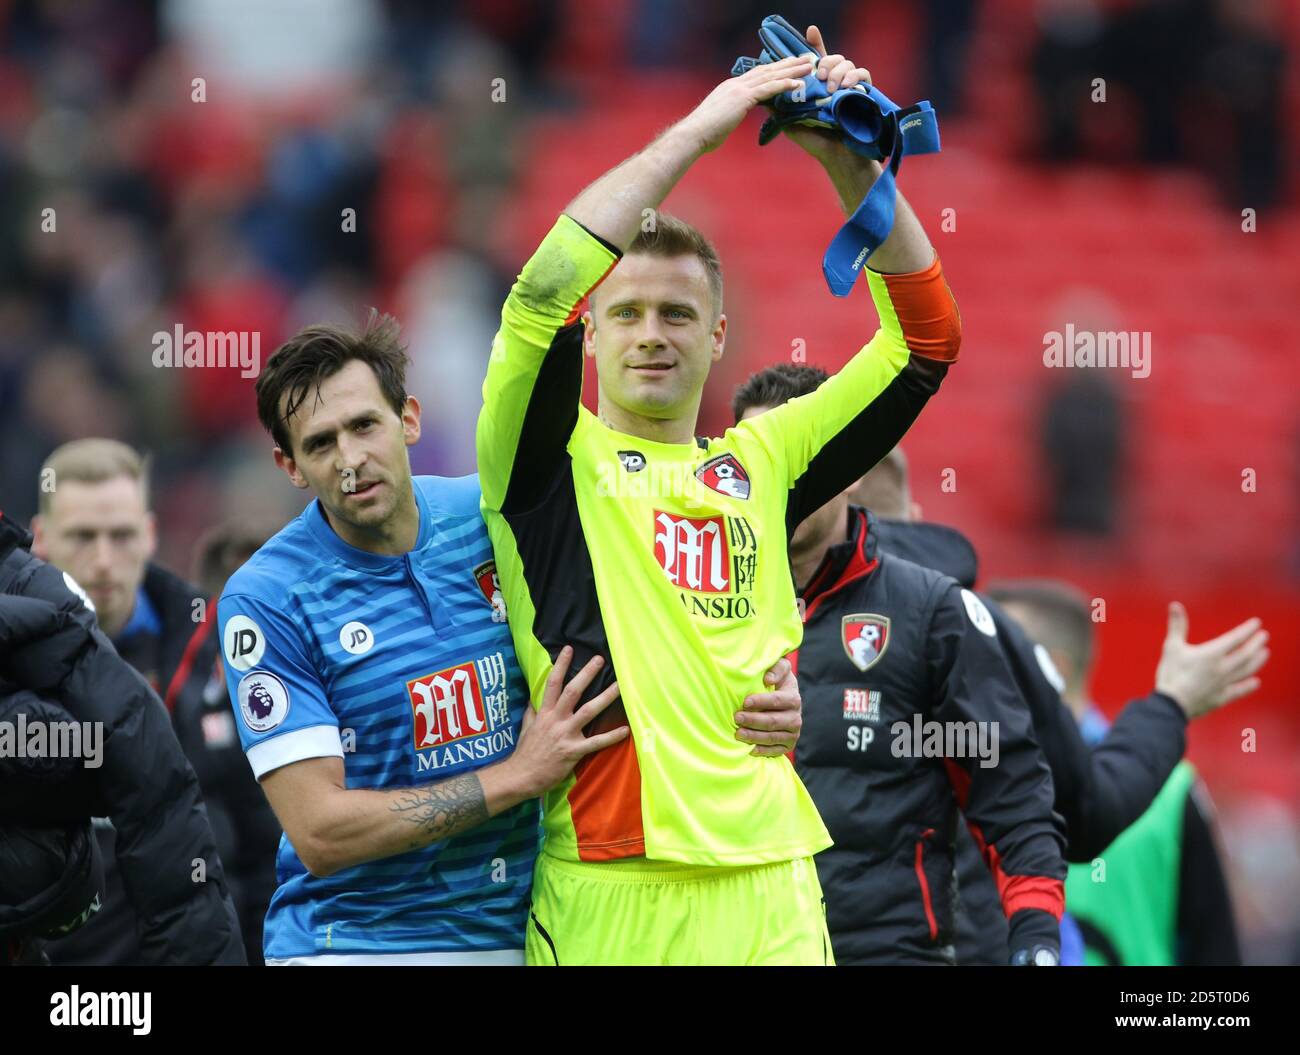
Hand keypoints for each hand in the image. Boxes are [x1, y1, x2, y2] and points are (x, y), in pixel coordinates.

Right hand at [507, 647, 628, 796]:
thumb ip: (533, 711)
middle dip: (587, 674)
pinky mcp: (573, 751)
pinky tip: (626, 730)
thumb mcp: (527, 726)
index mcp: (544, 712)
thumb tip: (534, 698)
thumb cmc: (526, 752)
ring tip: (620, 686)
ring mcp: (565, 734)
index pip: (553, 683)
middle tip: (600, 660)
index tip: (569, 649)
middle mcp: (556, 719)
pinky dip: (611, 736)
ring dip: (605, 698)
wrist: (522, 776)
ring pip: (588, 711)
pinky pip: (596, 742)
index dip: (561, 665)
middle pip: (573, 691)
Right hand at [679, 55, 812, 154]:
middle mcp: (736, 83)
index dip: (774, 68)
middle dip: (788, 63)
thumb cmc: (705, 133)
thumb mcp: (721, 120)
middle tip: (806, 58)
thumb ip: (729, 114)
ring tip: (809, 66)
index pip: (757, 74)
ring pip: (771, 76)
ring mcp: (739, 89)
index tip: (789, 64)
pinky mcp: (743, 98)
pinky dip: (784, 84)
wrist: (694, 134)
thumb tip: (729, 120)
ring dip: (792, 70)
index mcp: (731, 87)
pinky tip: (797, 83)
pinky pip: (768, 89)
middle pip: (767, 69)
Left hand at [735, 656, 801, 756]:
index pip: (777, 701)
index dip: (761, 701)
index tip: (745, 702)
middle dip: (754, 720)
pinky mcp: (788, 745)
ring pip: (772, 737)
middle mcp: (796, 718)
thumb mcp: (780, 669)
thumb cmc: (777, 682)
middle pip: (773, 721)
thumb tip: (768, 679)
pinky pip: (775, 751)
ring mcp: (793, 733)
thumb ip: (777, 668)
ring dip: (754, 736)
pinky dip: (762, 751)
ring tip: (738, 734)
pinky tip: (749, 749)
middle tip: (737, 718)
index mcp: (793, 698)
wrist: (785, 701)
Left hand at [781, 24, 874, 169]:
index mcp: (819, 86)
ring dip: (838, 72)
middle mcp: (835, 82)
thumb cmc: (815, 141)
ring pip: (847, 63)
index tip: (810, 31)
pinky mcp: (864, 93)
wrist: (836, 156)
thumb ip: (780, 109)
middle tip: (819, 75)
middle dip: (825, 62)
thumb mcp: (792, 123)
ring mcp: (850, 87)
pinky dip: (854, 77)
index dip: (815, 44)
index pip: (816, 59)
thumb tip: (762, 97)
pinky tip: (845, 87)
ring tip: (832, 87)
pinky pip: (863, 74)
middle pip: (832, 57)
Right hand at [1154, 602, 1268, 719]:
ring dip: (1257, 661)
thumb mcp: (1171, 647)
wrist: (1171, 704)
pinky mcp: (1222, 697)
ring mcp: (1224, 683)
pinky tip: (1256, 682)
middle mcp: (1222, 668)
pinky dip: (1249, 685)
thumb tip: (1175, 604)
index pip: (1235, 638)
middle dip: (1256, 644)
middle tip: (1264, 636)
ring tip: (1265, 653)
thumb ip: (1177, 625)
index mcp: (1212, 654)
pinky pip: (1239, 690)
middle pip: (1245, 654)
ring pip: (1246, 670)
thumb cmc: (1170, 673)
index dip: (1247, 630)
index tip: (1257, 623)